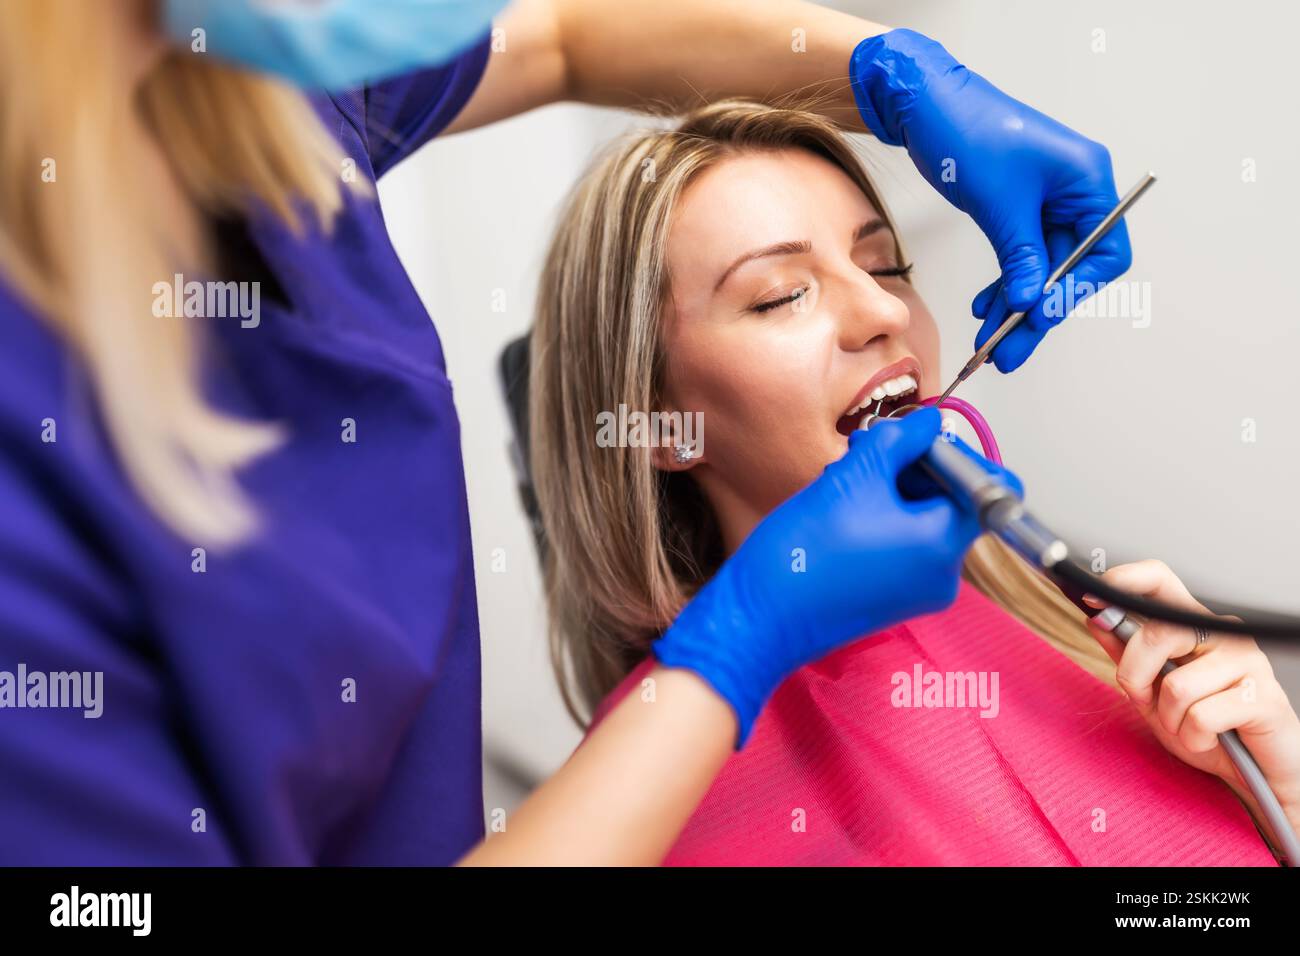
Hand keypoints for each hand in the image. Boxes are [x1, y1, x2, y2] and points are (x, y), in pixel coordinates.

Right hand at [653, 407, 1018, 745]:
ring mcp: (918, 590)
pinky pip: (904, 547)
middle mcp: (942, 574)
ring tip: (844, 485)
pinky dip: (882, 521)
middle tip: (868, 457)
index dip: (957, 455)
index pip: (990, 489)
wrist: (761, 614)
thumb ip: (902, 440)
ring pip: (924, 522)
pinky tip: (841, 513)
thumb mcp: (855, 476)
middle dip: (915, 471)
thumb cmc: (804, 551)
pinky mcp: (893, 599)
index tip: (917, 442)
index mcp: (943, 543)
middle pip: (954, 504)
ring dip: (892, 493)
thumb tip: (930, 424)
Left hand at [850, 29, 1132, 371]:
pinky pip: (1019, 257)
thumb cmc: (968, 132)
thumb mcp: (1000, 203)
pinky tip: (985, 308)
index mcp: (1087, 181)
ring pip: (1039, 269)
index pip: (1104, 252)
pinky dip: (1004, 284)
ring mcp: (1045, 202)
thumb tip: (1033, 301)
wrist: (925, 106)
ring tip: (989, 342)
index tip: (1041, 316)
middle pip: (1068, 268)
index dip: (1075, 290)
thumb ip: (1021, 256)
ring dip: (1015, 305)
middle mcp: (1074, 193)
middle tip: (1009, 351)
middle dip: (1037, 311)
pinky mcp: (1016, 210)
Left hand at [1083, 560, 1299, 839]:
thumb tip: (1096, 620)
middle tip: (1144, 700)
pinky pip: (1202, 717)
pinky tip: (1211, 738)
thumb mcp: (1151, 693)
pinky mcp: (1263, 696)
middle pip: (1157, 634)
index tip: (1093, 597)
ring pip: (1176, 685)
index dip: (1125, 580)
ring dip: (1171, 719)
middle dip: (1135, 676)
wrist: (1256, 770)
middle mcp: (1222, 633)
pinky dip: (1195, 738)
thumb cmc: (1208, 727)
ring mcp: (1247, 661)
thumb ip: (1126, 656)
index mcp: (1192, 625)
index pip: (1160, 580)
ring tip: (1190, 726)